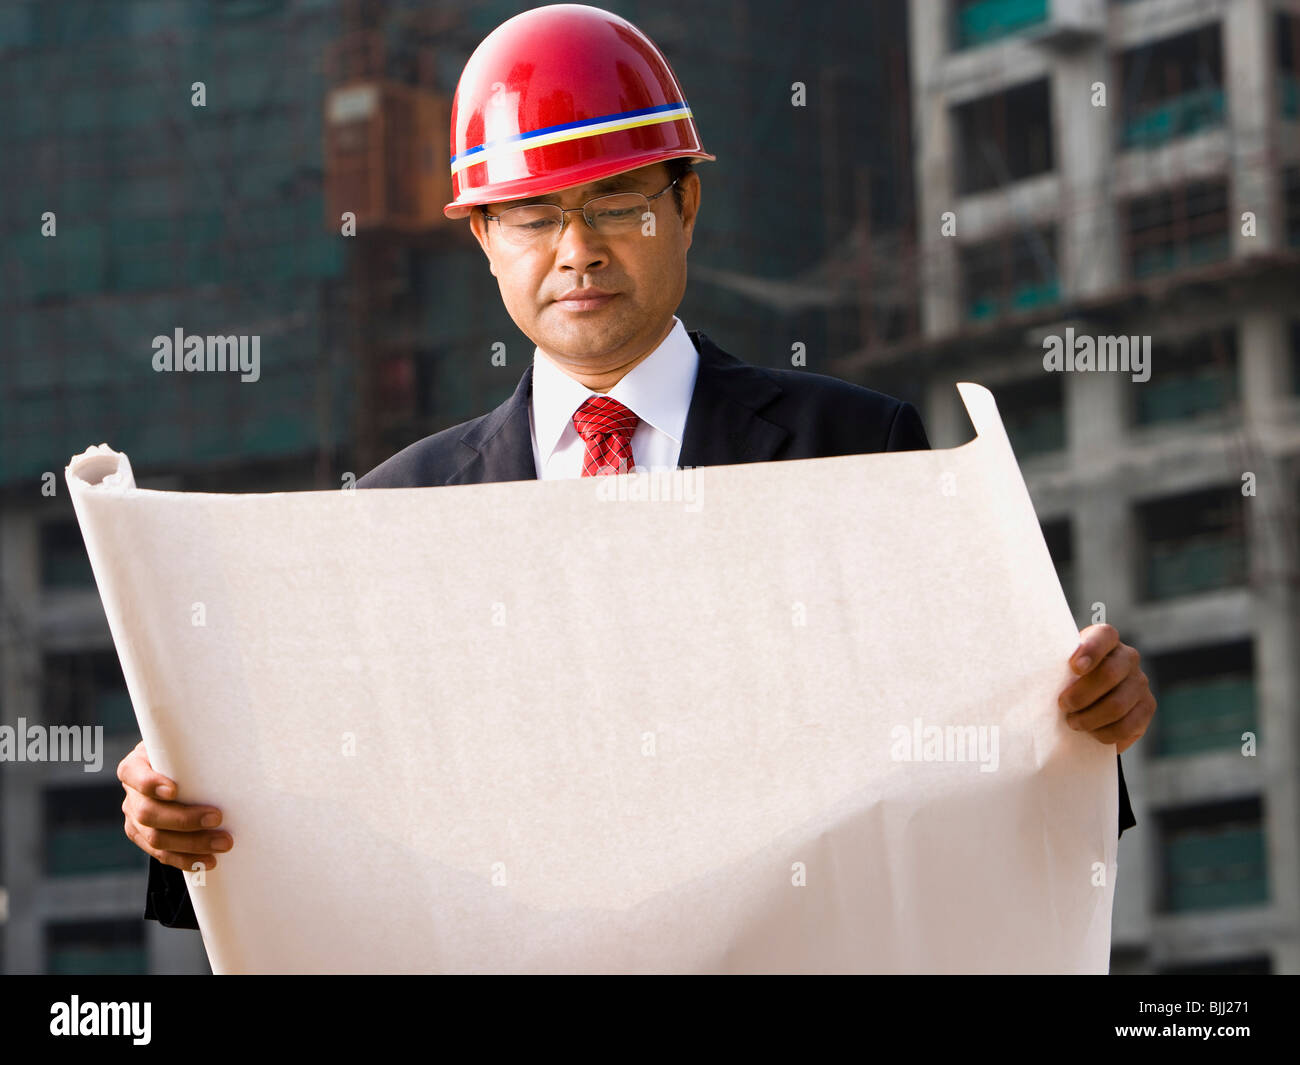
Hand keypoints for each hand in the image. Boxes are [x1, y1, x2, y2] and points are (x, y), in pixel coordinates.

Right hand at [118, 739, 231, 872]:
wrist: (176, 772)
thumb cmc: (186, 755)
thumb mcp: (186, 745)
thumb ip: (198, 746)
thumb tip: (239, 743)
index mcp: (136, 766)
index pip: (134, 774)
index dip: (150, 784)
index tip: (174, 790)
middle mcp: (131, 794)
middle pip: (149, 813)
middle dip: (185, 820)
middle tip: (218, 818)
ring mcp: (135, 819)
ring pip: (156, 838)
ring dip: (191, 844)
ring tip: (222, 844)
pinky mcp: (144, 837)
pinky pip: (161, 855)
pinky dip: (186, 860)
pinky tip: (207, 861)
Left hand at [1058, 623, 1155, 754]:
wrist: (1087, 702)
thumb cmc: (1067, 679)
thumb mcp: (1060, 668)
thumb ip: (1054, 666)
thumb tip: (1032, 678)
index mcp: (1105, 639)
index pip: (1104, 635)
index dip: (1091, 650)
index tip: (1074, 667)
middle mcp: (1128, 657)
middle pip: (1109, 674)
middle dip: (1081, 695)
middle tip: (1063, 705)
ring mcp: (1140, 682)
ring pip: (1117, 704)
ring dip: (1090, 718)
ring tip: (1073, 722)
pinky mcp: (1147, 707)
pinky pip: (1127, 726)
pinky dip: (1105, 733)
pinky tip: (1091, 732)